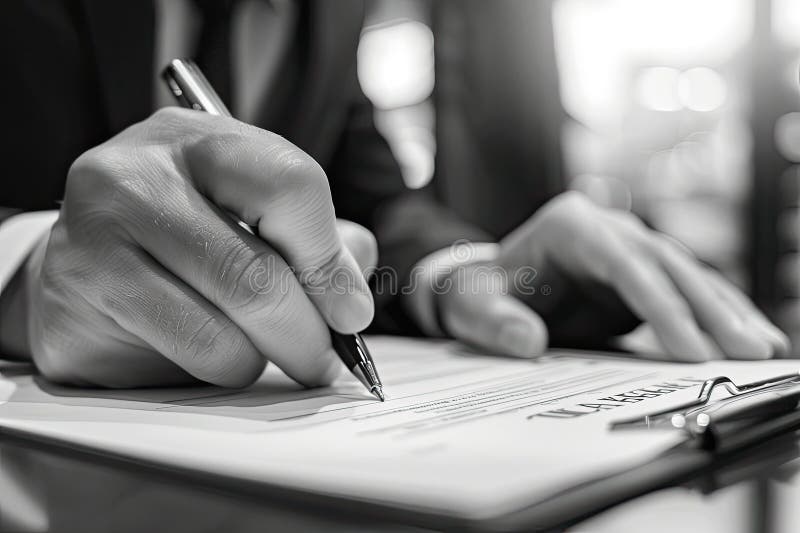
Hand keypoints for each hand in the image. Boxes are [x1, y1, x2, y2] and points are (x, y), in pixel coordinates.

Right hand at [17, 108, 376, 387]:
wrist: (81, 262)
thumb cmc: (183, 236)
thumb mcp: (252, 213)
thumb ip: (316, 241)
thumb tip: (354, 292)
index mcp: (198, 140)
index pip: (291, 184)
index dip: (329, 259)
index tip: (350, 311)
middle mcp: (136, 176)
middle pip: (258, 272)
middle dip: (307, 332)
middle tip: (323, 361)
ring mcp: (95, 237)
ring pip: (223, 328)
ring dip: (263, 358)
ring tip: (262, 354)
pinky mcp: (75, 303)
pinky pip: (184, 357)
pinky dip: (220, 370)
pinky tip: (213, 357)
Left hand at [436, 192, 789, 360]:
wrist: (490, 285)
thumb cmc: (481, 290)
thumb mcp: (472, 304)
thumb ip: (494, 321)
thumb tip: (528, 342)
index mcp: (570, 224)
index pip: (625, 264)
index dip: (661, 306)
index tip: (690, 349)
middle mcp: (608, 229)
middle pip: (667, 266)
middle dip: (709, 310)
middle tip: (745, 351)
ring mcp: (629, 248)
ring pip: (686, 275)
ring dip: (724, 312)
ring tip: (760, 348)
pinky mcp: (642, 274)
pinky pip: (685, 291)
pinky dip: (716, 313)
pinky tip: (748, 334)